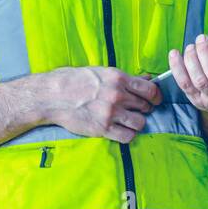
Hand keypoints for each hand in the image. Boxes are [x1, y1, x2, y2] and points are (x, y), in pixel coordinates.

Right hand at [43, 66, 160, 142]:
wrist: (52, 96)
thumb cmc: (75, 81)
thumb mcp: (102, 72)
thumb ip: (125, 77)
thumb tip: (146, 78)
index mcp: (118, 78)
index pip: (150, 89)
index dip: (156, 96)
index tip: (154, 100)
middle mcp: (117, 95)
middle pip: (145, 106)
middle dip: (144, 109)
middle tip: (136, 110)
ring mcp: (110, 113)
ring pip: (140, 123)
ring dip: (137, 123)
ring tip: (129, 120)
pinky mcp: (103, 128)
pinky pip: (128, 136)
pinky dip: (128, 135)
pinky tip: (121, 130)